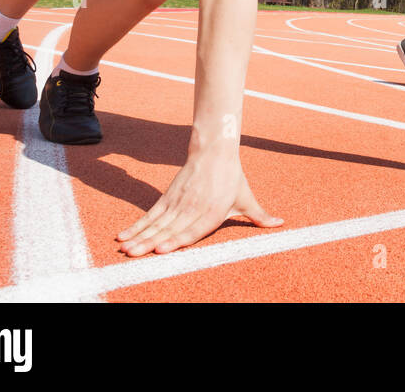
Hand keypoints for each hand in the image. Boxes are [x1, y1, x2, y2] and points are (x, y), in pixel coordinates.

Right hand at [117, 147, 281, 256]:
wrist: (215, 150)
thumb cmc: (232, 177)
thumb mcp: (247, 197)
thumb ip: (260, 215)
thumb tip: (280, 223)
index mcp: (212, 211)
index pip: (192, 230)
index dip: (176, 240)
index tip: (161, 250)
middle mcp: (193, 208)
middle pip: (168, 228)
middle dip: (150, 242)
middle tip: (133, 254)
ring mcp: (178, 202)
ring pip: (156, 222)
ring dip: (139, 236)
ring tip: (125, 248)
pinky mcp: (168, 197)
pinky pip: (150, 214)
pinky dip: (137, 225)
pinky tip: (124, 235)